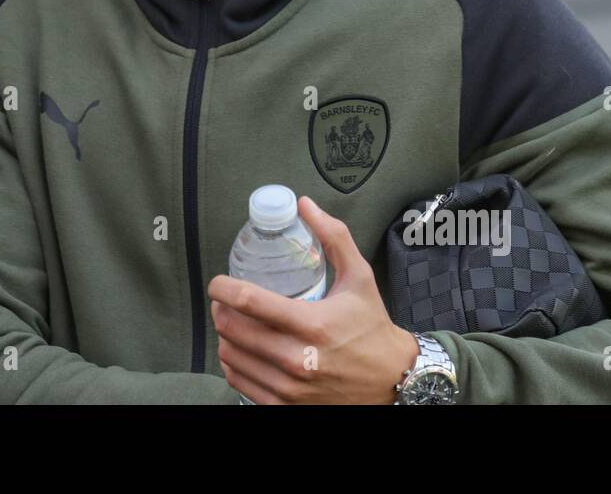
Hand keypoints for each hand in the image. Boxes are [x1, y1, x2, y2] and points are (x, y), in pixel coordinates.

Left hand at [209, 195, 419, 403]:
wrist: (392, 381)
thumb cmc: (372, 327)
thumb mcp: (360, 277)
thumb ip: (332, 237)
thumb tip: (305, 204)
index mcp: (313, 324)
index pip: (249, 301)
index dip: (222, 287)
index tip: (217, 282)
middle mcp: (298, 359)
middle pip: (232, 329)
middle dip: (221, 309)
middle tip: (225, 301)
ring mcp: (290, 388)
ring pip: (231, 356)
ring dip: (225, 336)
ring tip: (233, 323)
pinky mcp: (286, 406)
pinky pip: (239, 382)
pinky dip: (233, 363)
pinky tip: (241, 351)